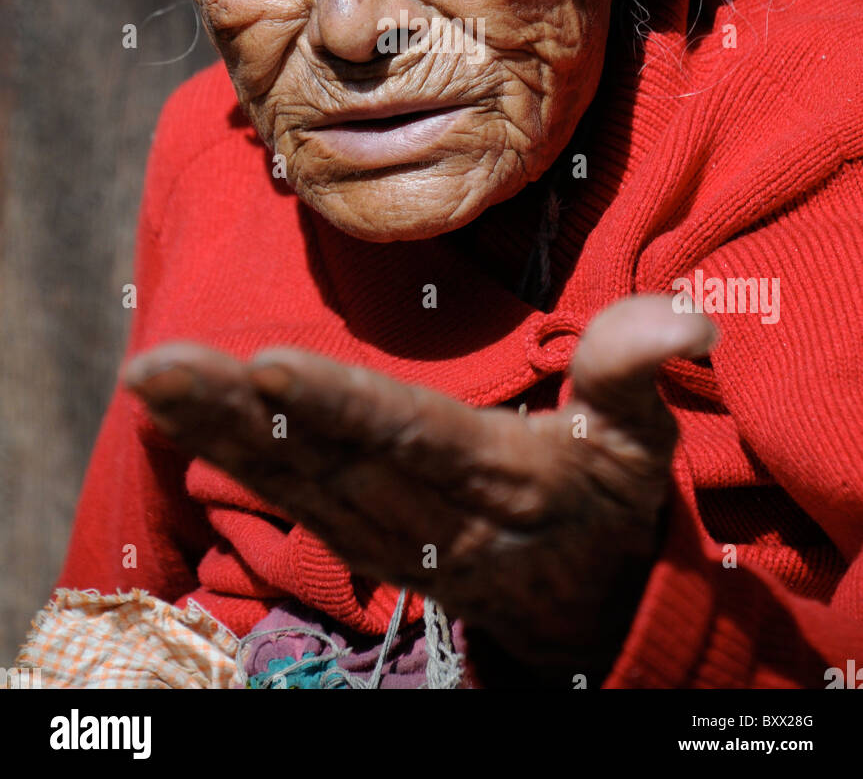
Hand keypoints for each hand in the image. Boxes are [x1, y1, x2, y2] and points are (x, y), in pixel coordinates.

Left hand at [125, 295, 715, 679]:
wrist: (591, 607)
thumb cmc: (612, 502)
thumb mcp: (641, 439)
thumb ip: (637, 371)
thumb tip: (685, 316)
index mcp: (504, 480)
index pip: (412, 438)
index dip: (340, 407)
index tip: (266, 367)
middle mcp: (433, 513)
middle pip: (326, 463)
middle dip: (238, 417)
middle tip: (158, 368)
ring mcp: (390, 534)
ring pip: (294, 483)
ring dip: (214, 433)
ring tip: (150, 381)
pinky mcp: (365, 539)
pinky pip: (291, 500)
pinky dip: (231, 460)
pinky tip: (176, 420)